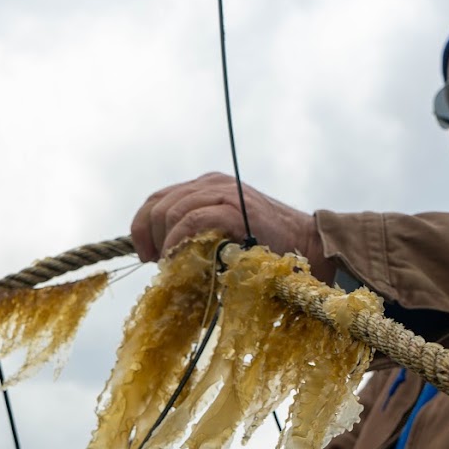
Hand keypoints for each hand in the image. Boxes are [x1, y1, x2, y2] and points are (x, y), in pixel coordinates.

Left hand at [131, 172, 329, 280]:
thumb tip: (160, 257)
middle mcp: (212, 183)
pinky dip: (177, 242)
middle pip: (160, 205)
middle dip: (149, 237)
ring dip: (163, 243)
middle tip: (158, 265)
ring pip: (171, 211)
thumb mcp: (223, 233)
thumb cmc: (265, 248)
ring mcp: (223, 192)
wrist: (306, 245)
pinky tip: (179, 259)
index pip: (158, 199)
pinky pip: (191, 220)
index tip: (147, 255)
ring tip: (171, 265)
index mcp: (207, 185)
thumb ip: (195, 234)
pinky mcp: (234, 208)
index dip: (141, 227)